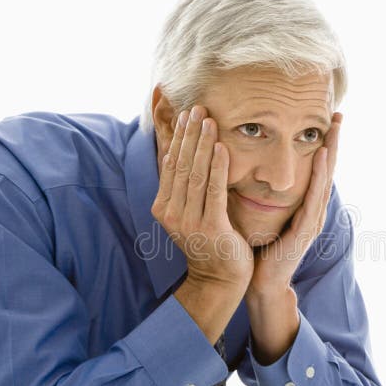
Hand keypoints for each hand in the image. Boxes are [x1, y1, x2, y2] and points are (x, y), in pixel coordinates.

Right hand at [151, 105, 254, 289]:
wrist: (221, 278)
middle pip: (181, 164)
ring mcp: (189, 221)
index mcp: (163, 206)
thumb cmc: (211, 239)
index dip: (176, 136)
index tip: (183, 112)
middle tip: (197, 107)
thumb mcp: (192, 208)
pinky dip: (217, 167)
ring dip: (202, 144)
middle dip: (189, 134)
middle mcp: (171, 213)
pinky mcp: (210, 227)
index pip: (169, 164)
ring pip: (195, 174)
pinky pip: (214, 191)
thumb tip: (179, 150)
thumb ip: (186, 183)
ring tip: (208, 120)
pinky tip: (221, 147)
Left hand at [246, 111, 342, 296]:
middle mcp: (313, 210)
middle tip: (338, 113)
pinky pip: (314, 197)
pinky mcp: (305, 230)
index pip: (315, 169)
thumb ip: (263, 192)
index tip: (324, 118)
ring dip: (331, 151)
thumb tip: (247, 166)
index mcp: (303, 205)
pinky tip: (321, 157)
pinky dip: (319, 176)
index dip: (321, 143)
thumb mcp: (262, 213)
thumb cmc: (259, 249)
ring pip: (325, 178)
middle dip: (333, 140)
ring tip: (334, 128)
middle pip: (326, 169)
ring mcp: (312, 220)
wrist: (260, 283)